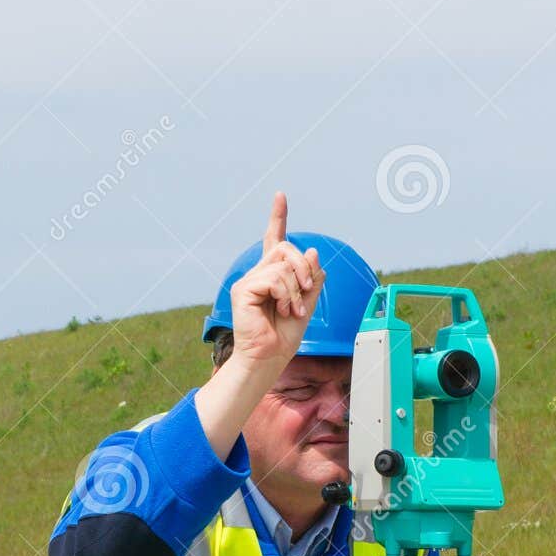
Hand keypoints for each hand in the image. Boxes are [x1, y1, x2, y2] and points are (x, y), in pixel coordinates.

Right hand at [197, 191, 327, 460]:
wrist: (269, 358)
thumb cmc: (284, 336)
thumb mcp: (307, 304)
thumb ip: (311, 280)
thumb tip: (312, 252)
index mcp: (272, 276)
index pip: (275, 240)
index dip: (278, 218)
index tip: (281, 196)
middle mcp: (258, 274)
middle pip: (285, 249)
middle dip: (303, 268)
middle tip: (308, 291)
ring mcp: (249, 281)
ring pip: (282, 265)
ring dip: (297, 288)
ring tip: (293, 310)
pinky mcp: (244, 290)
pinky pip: (274, 278)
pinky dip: (287, 294)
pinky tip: (284, 309)